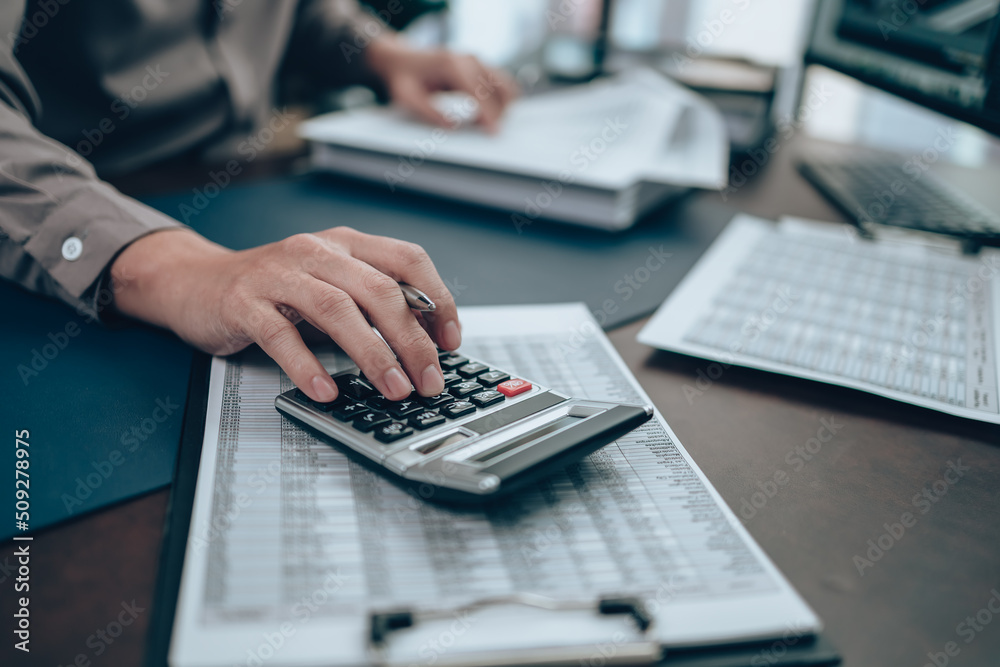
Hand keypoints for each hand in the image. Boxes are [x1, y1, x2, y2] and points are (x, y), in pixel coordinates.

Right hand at [110, 227, 460, 402]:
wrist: (195, 282)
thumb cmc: (272, 290)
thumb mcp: (329, 285)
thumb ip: (372, 304)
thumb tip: (426, 343)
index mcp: (346, 244)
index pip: (408, 259)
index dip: (437, 299)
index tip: (451, 342)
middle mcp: (316, 250)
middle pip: (379, 290)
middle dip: (411, 340)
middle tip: (428, 380)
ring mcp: (278, 273)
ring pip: (337, 309)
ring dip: (371, 354)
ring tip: (392, 389)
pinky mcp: (243, 301)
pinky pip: (280, 334)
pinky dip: (307, 365)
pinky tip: (326, 391)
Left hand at [366, 37, 518, 132]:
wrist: (402, 59)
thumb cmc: (403, 79)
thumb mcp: (408, 98)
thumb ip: (430, 113)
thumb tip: (453, 126)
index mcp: (450, 65)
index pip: (478, 92)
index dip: (488, 114)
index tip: (494, 131)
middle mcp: (467, 59)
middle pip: (496, 88)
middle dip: (498, 113)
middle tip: (491, 132)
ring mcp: (474, 59)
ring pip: (504, 83)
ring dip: (503, 104)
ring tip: (490, 123)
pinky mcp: (478, 63)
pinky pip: (499, 80)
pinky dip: (500, 97)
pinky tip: (488, 112)